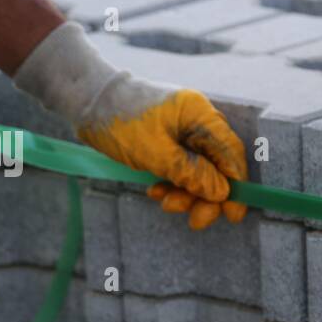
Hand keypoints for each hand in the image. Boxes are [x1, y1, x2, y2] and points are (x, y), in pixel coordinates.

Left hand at [79, 84, 247, 229]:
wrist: (85, 100)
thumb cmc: (119, 120)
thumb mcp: (155, 153)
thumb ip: (191, 173)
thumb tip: (221, 192)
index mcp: (200, 115)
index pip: (230, 154)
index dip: (235, 186)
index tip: (232, 214)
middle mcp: (197, 122)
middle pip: (216, 167)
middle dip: (206, 196)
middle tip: (196, 221)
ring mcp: (182, 132)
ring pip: (198, 171)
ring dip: (186, 193)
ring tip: (165, 203)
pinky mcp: (168, 142)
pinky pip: (180, 168)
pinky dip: (172, 184)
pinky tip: (155, 191)